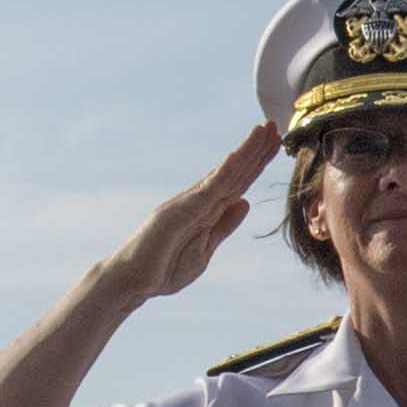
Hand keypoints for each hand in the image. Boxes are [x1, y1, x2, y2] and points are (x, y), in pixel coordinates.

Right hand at [100, 123, 284, 302]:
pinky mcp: (177, 212)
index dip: (256, 164)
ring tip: (262, 131)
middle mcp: (197, 201)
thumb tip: (245, 202)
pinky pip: (205, 191)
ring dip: (244, 153)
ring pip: (223, 175)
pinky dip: (222, 174)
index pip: (237, 183)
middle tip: (274, 124)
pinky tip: (237, 158)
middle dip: (254, 150)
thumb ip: (224, 226)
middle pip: (233, 173)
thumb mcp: (205, 249)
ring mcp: (187, 204)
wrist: (131, 281)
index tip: (275, 144)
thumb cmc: (163, 267)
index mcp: (206, 211)